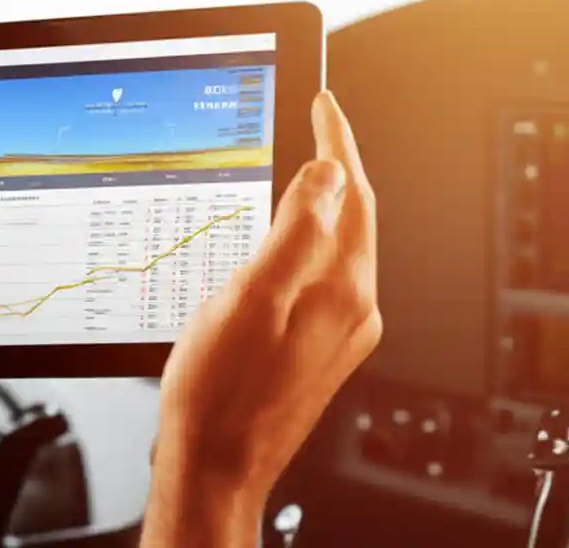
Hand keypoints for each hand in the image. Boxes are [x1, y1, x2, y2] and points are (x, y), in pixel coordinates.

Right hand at [144, 92, 379, 544]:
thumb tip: (328, 175)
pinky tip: (279, 240)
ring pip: (337, 246)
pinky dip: (305, 241)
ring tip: (298, 167)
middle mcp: (351, 310)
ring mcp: (337, 332)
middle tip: (314, 122)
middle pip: (352, 217)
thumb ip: (294, 232)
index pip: (351, 195)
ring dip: (320, 202)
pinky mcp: (318, 348)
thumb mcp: (250, 299)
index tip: (323, 103)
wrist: (216, 467)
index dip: (337, 141)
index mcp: (340, 291)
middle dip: (336, 165)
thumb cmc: (221, 394)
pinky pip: (322, 275)